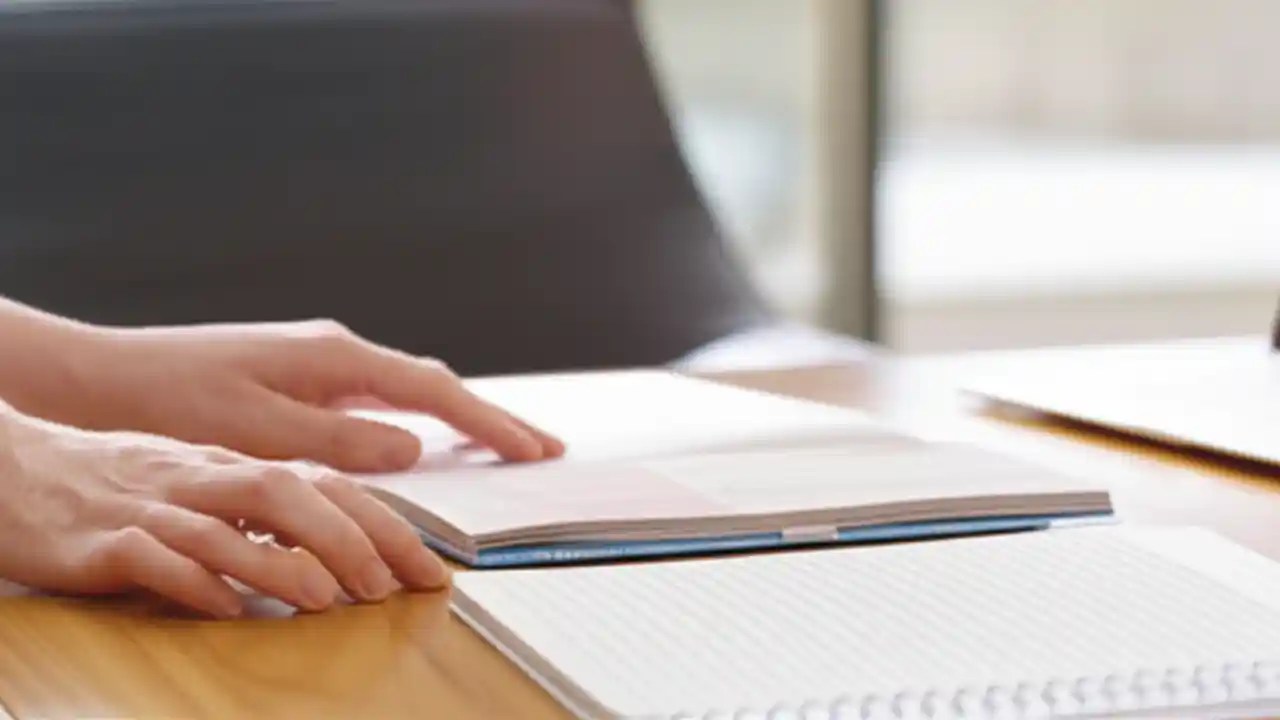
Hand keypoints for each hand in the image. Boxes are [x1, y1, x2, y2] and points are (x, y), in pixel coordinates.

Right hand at [0, 406, 448, 617]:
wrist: (15, 468)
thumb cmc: (117, 483)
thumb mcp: (200, 488)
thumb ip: (261, 514)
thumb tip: (335, 552)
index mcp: (231, 466)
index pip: (324, 484)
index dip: (383, 523)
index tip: (429, 567)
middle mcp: (201, 478)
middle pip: (289, 492)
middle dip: (353, 537)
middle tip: (398, 582)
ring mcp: (152, 507)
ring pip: (227, 521)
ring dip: (283, 559)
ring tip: (330, 594)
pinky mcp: (101, 541)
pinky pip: (151, 557)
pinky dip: (193, 580)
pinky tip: (225, 606)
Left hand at [9, 319, 562, 471]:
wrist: (113, 378)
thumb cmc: (179, 403)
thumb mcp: (263, 433)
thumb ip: (343, 440)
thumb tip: (415, 449)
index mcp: (336, 358)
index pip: (435, 392)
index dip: (490, 423)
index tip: (536, 448)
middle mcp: (338, 351)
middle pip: (434, 384)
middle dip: (490, 418)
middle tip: (540, 450)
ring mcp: (323, 362)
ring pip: (409, 389)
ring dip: (457, 419)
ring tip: (502, 447)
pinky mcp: (305, 377)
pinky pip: (380, 398)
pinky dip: (418, 419)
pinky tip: (428, 439)